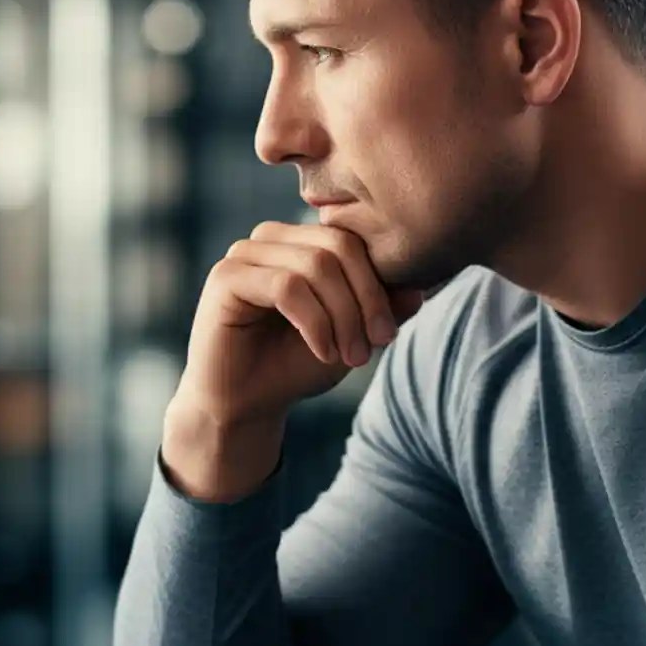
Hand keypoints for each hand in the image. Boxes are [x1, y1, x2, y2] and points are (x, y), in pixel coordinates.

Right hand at [162, 221, 423, 500]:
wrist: (244, 407)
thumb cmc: (292, 367)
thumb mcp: (350, 336)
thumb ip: (381, 309)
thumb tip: (420, 288)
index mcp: (299, 241)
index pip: (352, 239)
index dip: (379, 284)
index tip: (389, 334)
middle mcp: (270, 238)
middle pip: (337, 246)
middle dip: (365, 299)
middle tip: (376, 344)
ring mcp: (244, 254)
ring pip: (315, 265)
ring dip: (343, 316)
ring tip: (350, 356)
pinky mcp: (225, 278)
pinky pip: (286, 286)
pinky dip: (315, 322)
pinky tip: (321, 351)